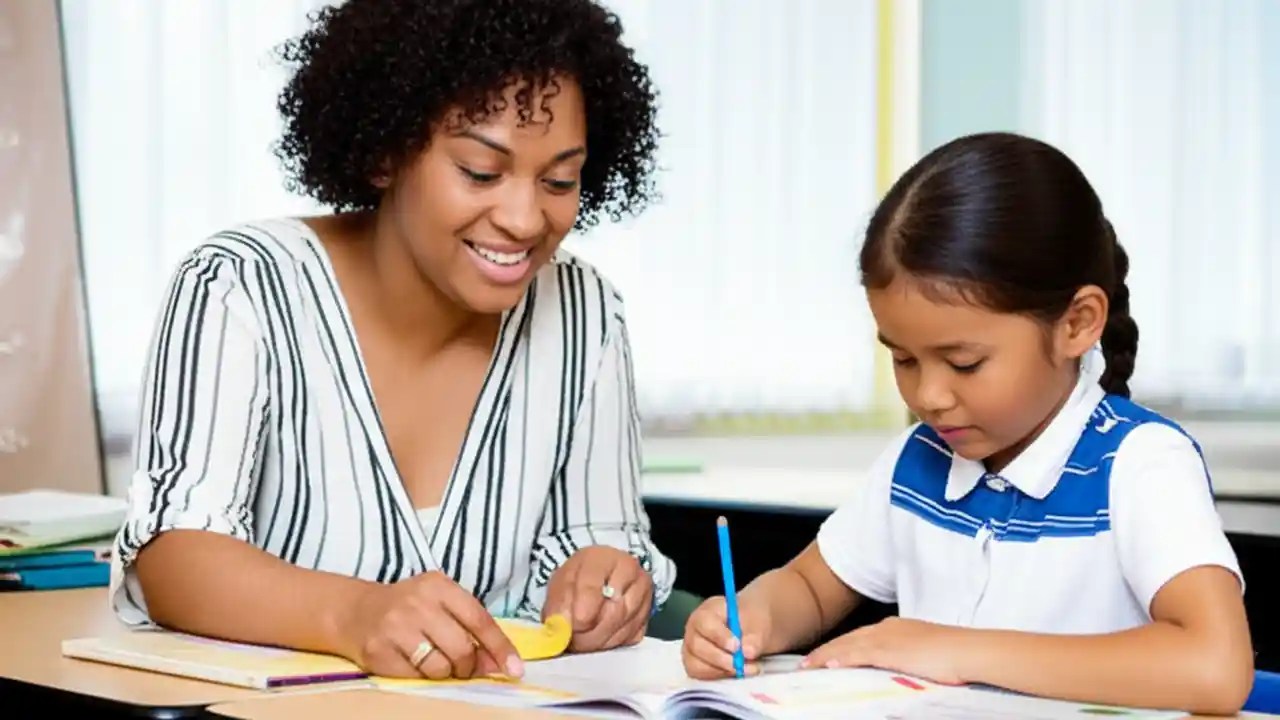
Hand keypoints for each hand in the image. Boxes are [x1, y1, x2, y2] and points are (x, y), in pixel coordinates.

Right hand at [335, 571, 523, 679]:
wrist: (355, 612)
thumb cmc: (408, 608)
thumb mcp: (441, 605)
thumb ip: (470, 628)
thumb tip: (498, 663)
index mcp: (439, 586)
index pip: (479, 620)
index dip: (500, 647)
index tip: (515, 669)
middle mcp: (417, 603)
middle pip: (462, 649)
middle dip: (467, 666)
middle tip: (460, 666)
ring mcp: (395, 627)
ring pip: (440, 667)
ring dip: (443, 673)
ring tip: (431, 660)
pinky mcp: (378, 651)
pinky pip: (415, 678)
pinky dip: (419, 677)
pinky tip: (409, 661)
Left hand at [544, 546, 652, 652]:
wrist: (604, 576)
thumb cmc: (580, 579)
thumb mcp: (562, 584)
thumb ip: (559, 606)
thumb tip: (562, 630)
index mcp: (603, 558)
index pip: (591, 587)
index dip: (580, 614)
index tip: (571, 628)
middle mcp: (630, 570)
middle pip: (612, 613)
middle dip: (589, 635)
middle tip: (574, 642)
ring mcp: (644, 592)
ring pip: (623, 628)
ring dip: (599, 642)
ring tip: (583, 641)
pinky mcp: (648, 613)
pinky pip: (631, 637)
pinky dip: (613, 644)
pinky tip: (600, 638)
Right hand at [681, 595, 772, 678]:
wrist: (754, 630)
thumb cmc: (752, 621)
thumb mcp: (760, 623)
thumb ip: (755, 637)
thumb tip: (748, 652)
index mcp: (707, 611)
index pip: (704, 623)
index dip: (719, 636)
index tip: (738, 647)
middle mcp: (695, 629)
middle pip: (697, 646)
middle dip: (721, 659)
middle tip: (743, 664)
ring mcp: (692, 648)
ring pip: (696, 664)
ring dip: (720, 670)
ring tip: (742, 669)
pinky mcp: (696, 664)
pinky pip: (700, 675)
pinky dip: (717, 676)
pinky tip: (734, 672)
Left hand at [801, 617, 966, 684]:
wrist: (969, 650)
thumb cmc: (957, 655)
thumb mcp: (927, 655)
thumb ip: (909, 659)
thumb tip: (903, 670)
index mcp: (897, 628)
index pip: (861, 637)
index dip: (842, 646)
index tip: (827, 655)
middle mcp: (888, 629)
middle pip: (849, 639)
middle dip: (828, 650)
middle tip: (808, 661)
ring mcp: (888, 638)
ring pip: (848, 645)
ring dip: (826, 655)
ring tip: (808, 666)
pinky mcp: (890, 650)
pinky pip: (857, 654)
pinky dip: (840, 658)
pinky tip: (828, 665)